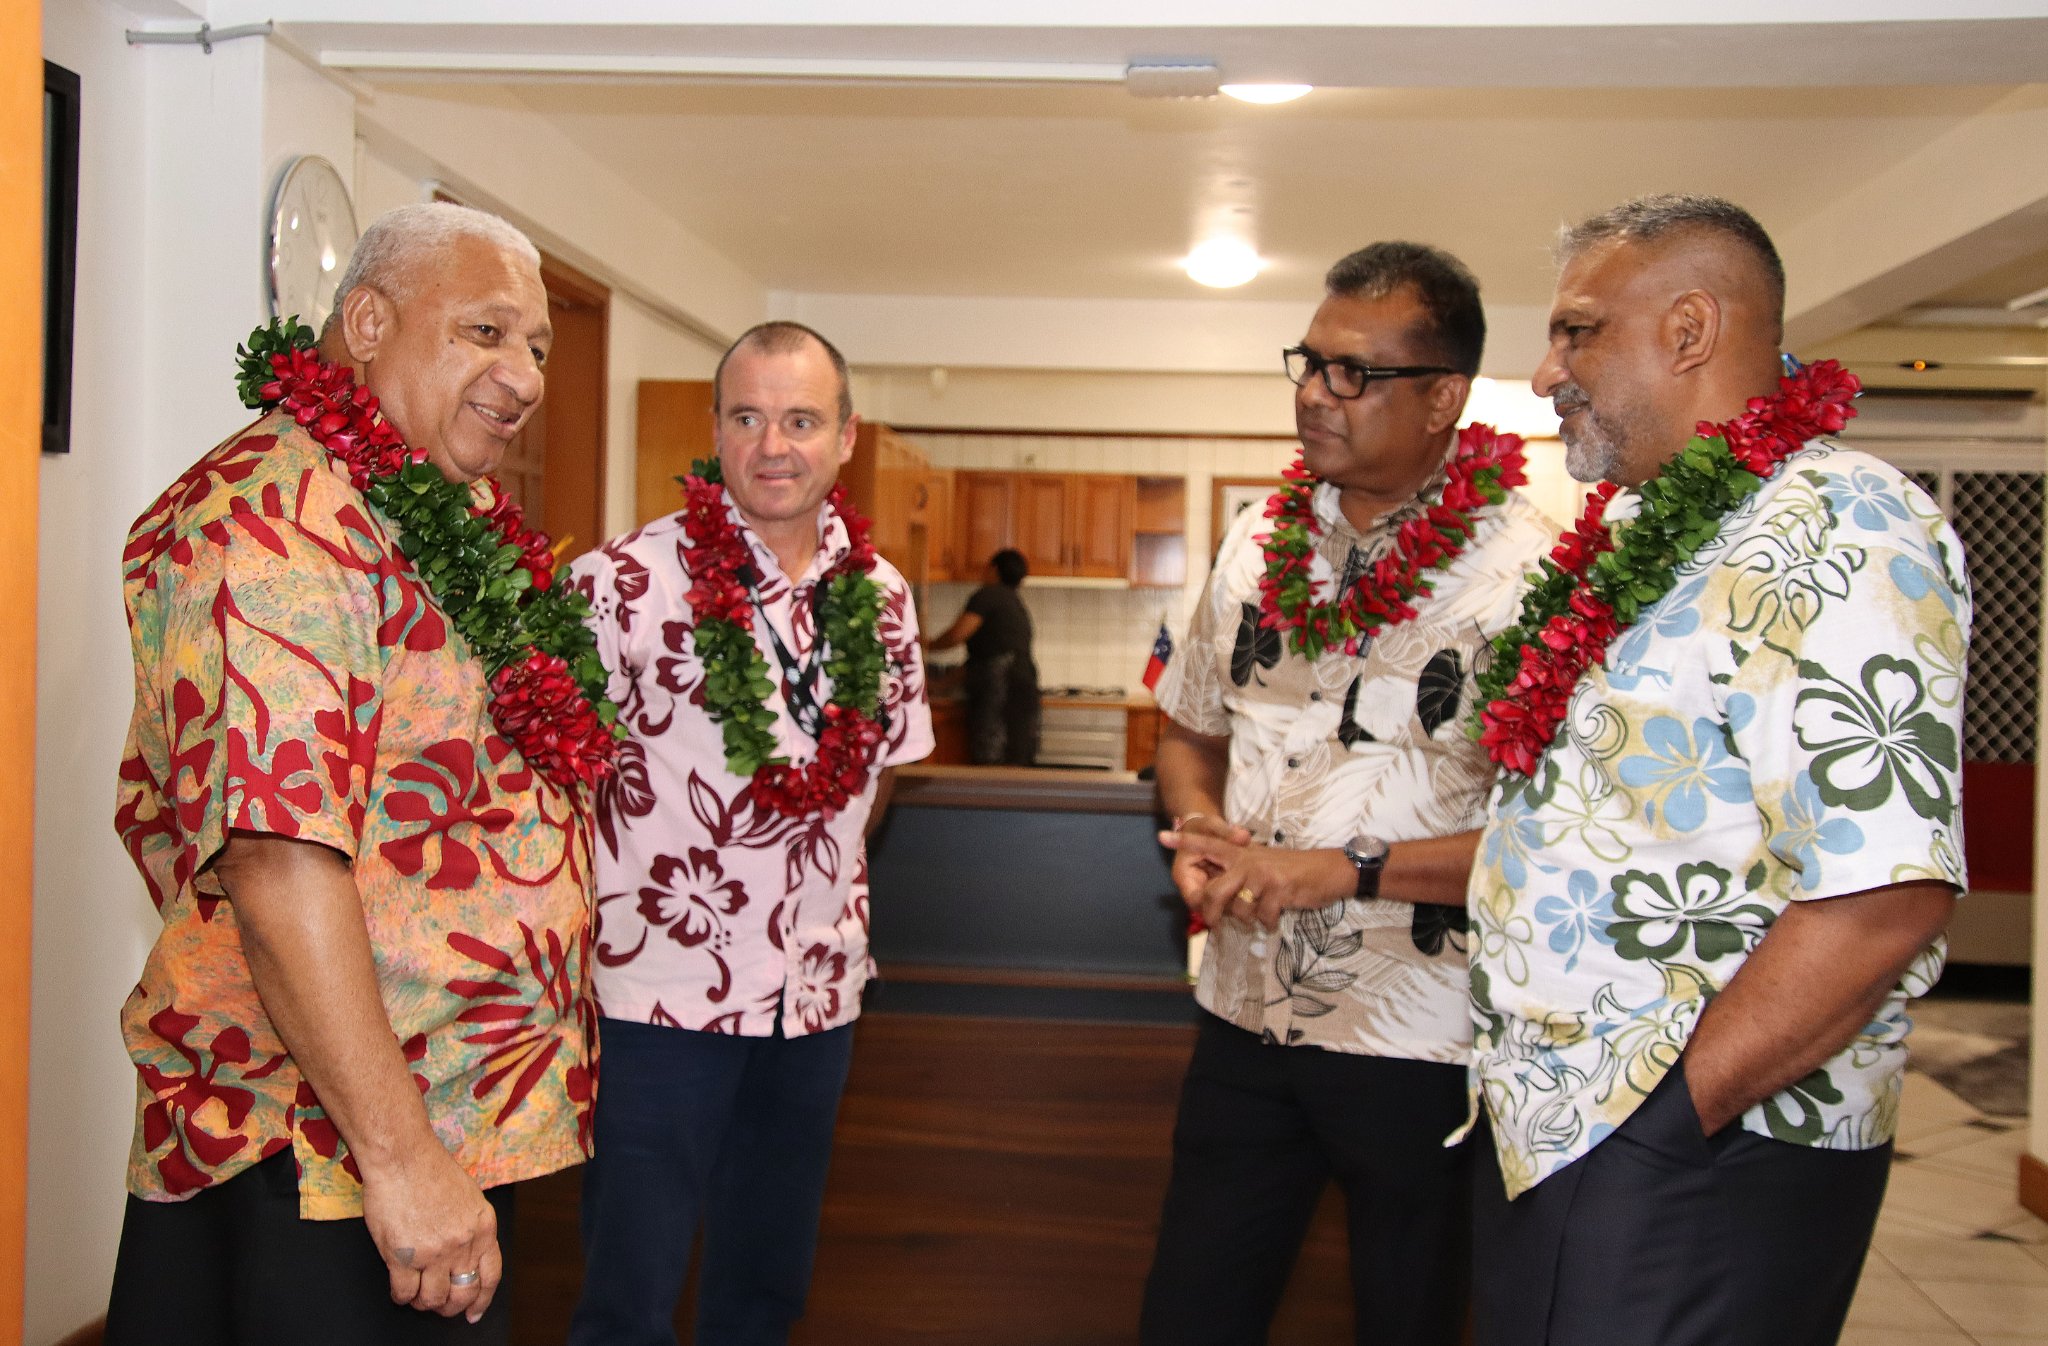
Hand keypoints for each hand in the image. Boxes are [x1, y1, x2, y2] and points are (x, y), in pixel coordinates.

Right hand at [360, 1145, 502, 1322]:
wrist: (403, 1156)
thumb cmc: (431, 1169)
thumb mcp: (469, 1196)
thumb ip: (472, 1227)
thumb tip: (468, 1254)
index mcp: (483, 1227)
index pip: (491, 1276)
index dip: (482, 1299)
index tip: (474, 1312)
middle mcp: (462, 1243)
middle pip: (462, 1293)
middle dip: (450, 1306)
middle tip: (440, 1304)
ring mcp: (433, 1252)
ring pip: (433, 1299)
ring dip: (424, 1302)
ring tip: (417, 1294)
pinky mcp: (403, 1256)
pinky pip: (404, 1293)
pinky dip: (401, 1296)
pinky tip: (399, 1288)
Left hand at [1160, 828, 1353, 930]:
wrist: (1331, 871)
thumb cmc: (1297, 873)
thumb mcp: (1265, 866)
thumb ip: (1243, 875)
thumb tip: (1221, 898)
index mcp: (1243, 854)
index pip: (1209, 845)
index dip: (1185, 842)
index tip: (1161, 836)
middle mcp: (1249, 861)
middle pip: (1214, 890)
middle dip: (1211, 913)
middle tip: (1214, 925)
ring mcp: (1263, 875)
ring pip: (1236, 905)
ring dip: (1244, 920)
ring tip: (1256, 920)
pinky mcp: (1278, 889)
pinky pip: (1262, 916)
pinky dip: (1269, 923)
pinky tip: (1277, 919)